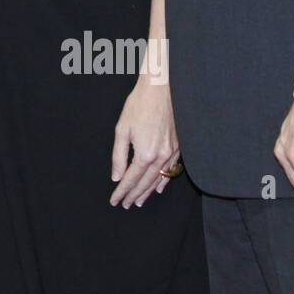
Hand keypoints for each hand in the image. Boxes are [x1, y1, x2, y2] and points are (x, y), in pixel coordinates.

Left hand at [110, 69, 179, 206]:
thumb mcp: (122, 130)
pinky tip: (158, 188)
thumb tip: (116, 176)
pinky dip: (164, 181)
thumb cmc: (138, 106)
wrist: (160, 89)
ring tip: (138, 201)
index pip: (131, 179)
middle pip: (146, 183)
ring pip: (159, 179)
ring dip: (148, 191)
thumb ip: (119, 156)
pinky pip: (171, 170)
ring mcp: (172, 153)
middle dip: (134, 195)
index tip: (115, 200)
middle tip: (125, 204)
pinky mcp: (178, 147)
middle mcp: (161, 156)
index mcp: (145, 153)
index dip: (121, 191)